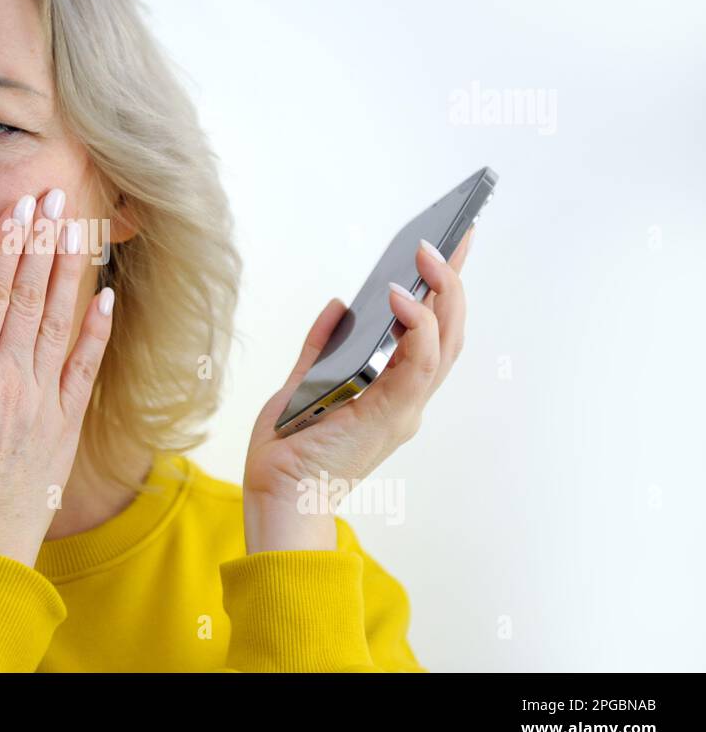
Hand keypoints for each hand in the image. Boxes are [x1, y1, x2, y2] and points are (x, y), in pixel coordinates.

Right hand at [0, 189, 114, 568]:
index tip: (18, 209)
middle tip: (54, 194)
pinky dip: (96, 330)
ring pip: (58, 323)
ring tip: (79, 226)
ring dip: (70, 271)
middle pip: (27, 298)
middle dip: (42, 241)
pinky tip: (106, 295)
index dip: (5, 248)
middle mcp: (6, 383)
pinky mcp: (65, 426)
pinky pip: (85, 368)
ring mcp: (41, 403)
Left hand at [242, 226, 473, 551]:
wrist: (276, 495)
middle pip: (450, 332)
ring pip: (444, 343)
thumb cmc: (290, 449)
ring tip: (427, 254)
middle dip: (453, 280)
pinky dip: (417, 329)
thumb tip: (341, 304)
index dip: (447, 291)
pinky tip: (400, 296)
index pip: (434, 333)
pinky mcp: (388, 416)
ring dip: (442, 294)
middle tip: (450, 236)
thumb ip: (323, 346)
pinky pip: (417, 366)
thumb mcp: (304, 382)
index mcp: (393, 391)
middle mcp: (408, 399)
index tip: (453, 245)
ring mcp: (402, 408)